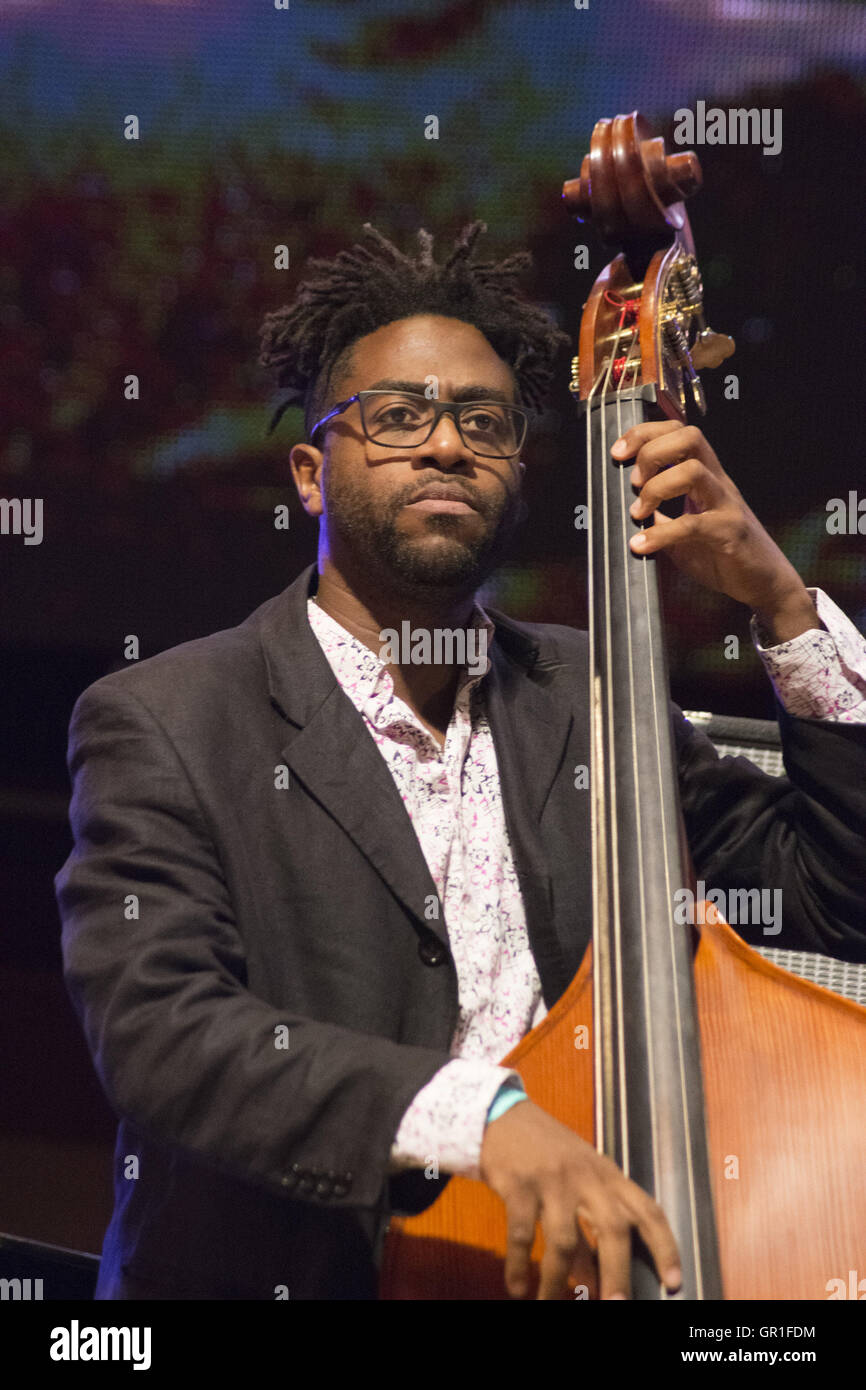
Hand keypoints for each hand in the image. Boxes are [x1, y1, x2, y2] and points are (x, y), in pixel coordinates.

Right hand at [479, 1099, 681, 1300]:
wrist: (501, 1115)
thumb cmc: (546, 1152)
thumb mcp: (576, 1182)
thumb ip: (587, 1227)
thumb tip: (593, 1282)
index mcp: (607, 1174)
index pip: (647, 1210)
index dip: (665, 1247)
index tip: (674, 1283)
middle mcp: (585, 1176)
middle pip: (613, 1227)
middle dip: (618, 1272)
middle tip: (617, 1305)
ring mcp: (552, 1179)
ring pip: (564, 1240)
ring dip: (557, 1280)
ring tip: (548, 1304)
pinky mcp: (518, 1184)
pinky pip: (521, 1234)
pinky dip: (519, 1266)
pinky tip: (516, 1287)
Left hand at [611, 422, 820, 641]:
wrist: (765, 582)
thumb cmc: (724, 553)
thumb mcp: (683, 534)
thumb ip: (660, 520)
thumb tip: (630, 513)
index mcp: (706, 476)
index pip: (679, 432)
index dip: (646, 434)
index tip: (619, 452)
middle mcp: (717, 482)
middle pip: (690, 437)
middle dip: (652, 452)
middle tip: (633, 481)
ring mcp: (726, 505)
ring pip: (693, 471)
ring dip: (656, 488)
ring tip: (638, 513)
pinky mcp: (729, 532)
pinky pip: (692, 525)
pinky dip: (660, 534)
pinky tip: (641, 546)